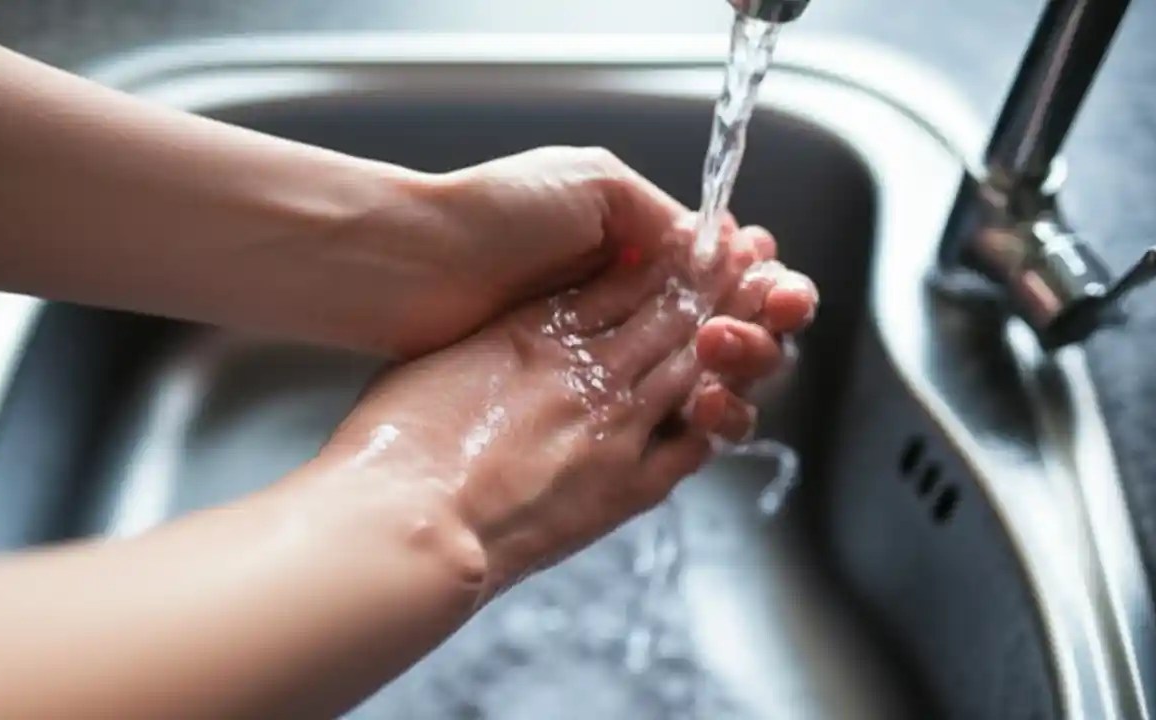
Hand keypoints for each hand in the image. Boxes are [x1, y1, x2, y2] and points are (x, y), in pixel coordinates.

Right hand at [312, 220, 815, 597]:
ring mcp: (614, 427)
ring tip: (760, 295)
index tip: (691, 233)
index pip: (618, 281)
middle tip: (750, 250)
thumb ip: (488, 340)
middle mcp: (586, 370)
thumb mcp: (436, 361)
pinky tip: (731, 390)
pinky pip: (689, 439)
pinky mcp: (626, 486)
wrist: (407, 525)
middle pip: (667, 311)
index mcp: (536, 332)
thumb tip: (510, 333)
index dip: (662, 254)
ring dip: (730, 325)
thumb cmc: (394, 447)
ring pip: (689, 361)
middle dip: (713, 277)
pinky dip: (715, 407)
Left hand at [383, 147, 815, 379]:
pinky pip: (654, 425)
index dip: (743, 276)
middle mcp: (607, 318)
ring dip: (730, 362)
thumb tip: (709, 244)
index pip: (699, 275)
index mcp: (616, 256)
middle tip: (782, 311)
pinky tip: (712, 400)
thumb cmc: (491, 218)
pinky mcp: (574, 415)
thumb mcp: (586, 182)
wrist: (410, 269)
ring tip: (737, 348)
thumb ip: (651, 211)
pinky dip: (694, 413)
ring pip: (687, 375)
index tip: (770, 274)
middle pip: (703, 328)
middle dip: (753, 319)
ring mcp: (593, 370)